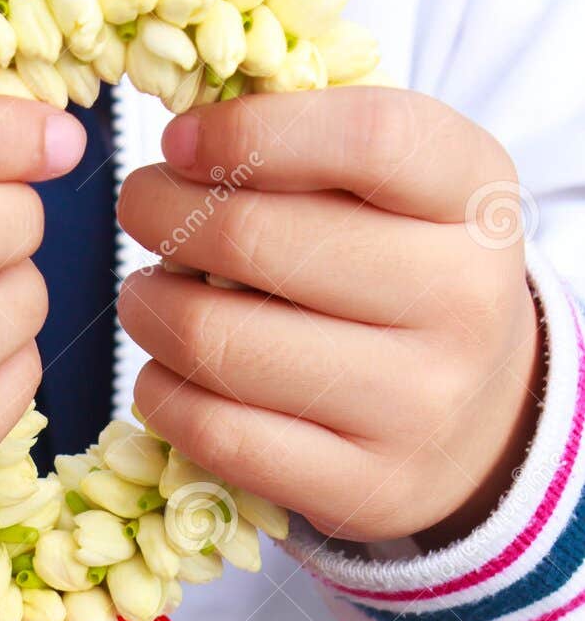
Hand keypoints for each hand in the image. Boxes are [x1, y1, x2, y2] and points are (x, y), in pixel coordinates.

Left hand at [117, 88, 542, 543]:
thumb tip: (180, 141)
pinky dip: (162, 394)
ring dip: (148, 310)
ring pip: (221, 344)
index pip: (365, 140)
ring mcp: (416, 405)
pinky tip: (164, 370)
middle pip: (258, 243)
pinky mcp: (365, 487)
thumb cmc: (404, 273)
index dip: (247, 133)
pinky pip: (219, 434)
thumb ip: (312, 140)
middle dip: (163, 216)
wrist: (478, 417)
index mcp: (474, 199)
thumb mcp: (397, 188)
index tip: (178, 141)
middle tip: (142, 210)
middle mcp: (462, 302)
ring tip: (146, 295)